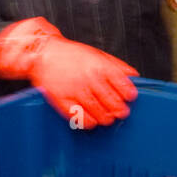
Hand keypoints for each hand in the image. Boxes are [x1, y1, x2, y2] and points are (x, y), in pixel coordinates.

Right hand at [0, 18, 137, 128]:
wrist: (43, 54)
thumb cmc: (71, 54)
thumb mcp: (97, 54)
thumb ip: (117, 66)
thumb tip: (134, 76)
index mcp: (99, 66)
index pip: (121, 84)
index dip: (128, 93)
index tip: (130, 97)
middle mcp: (89, 79)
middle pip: (112, 101)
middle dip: (119, 109)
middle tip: (120, 111)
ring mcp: (75, 90)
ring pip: (98, 111)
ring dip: (106, 117)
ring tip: (107, 117)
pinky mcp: (62, 101)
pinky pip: (79, 117)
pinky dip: (88, 122)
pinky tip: (92, 121)